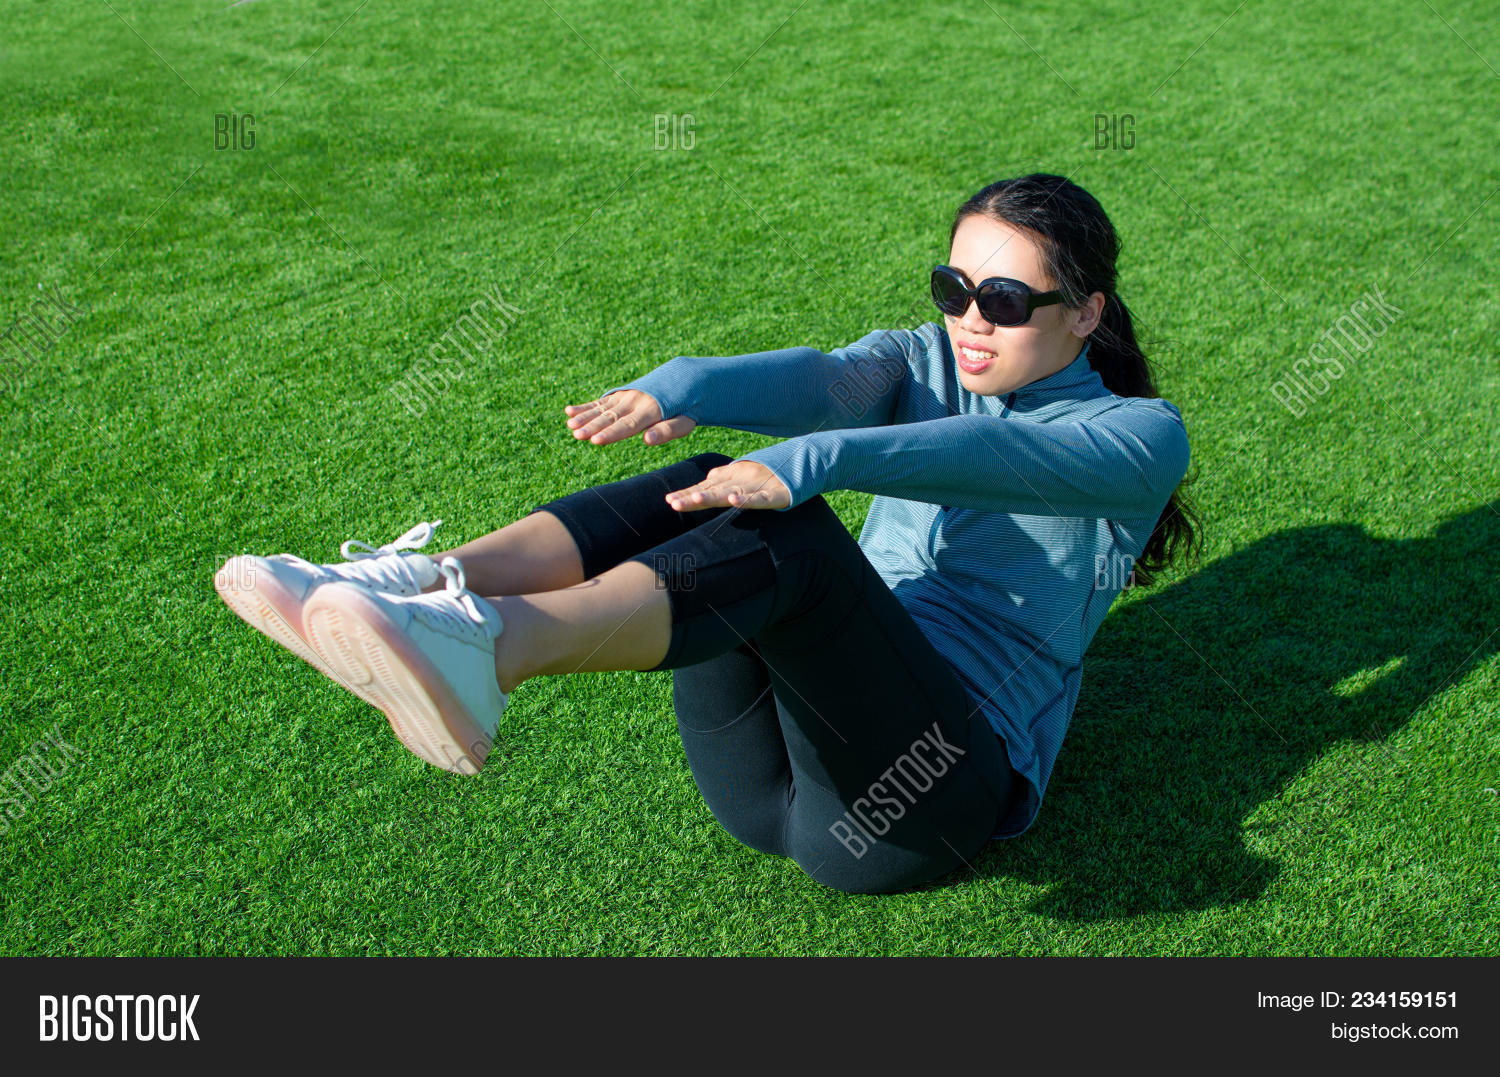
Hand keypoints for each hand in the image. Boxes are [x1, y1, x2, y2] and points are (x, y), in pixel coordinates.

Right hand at [564, 390, 696, 446]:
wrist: (686, 376)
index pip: (628, 425)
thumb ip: (668, 431)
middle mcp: (636, 401)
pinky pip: (601, 401)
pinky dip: (585, 406)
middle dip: (593, 427)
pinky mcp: (622, 393)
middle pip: (611, 417)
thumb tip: (648, 440)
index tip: (596, 440)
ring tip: (569, 425)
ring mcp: (627, 395)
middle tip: (576, 435)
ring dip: (585, 417)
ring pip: (603, 408)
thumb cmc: (689, 406)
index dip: (612, 434)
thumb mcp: (687, 420)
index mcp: (652, 409)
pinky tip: (569, 411)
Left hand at [665, 460, 789, 511]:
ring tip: (695, 500)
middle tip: (674, 503)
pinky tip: (733, 501)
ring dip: (713, 497)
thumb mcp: (741, 475)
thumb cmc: (766, 472)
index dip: (688, 494)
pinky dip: (747, 500)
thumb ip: (722, 478)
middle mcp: (740, 481)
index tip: (670, 501)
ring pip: (731, 493)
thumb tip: (705, 480)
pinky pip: (759, 498)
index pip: (705, 488)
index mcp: (731, 479)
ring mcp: (756, 487)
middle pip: (713, 490)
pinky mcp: (775, 495)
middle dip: (693, 497)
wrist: (799, 463)